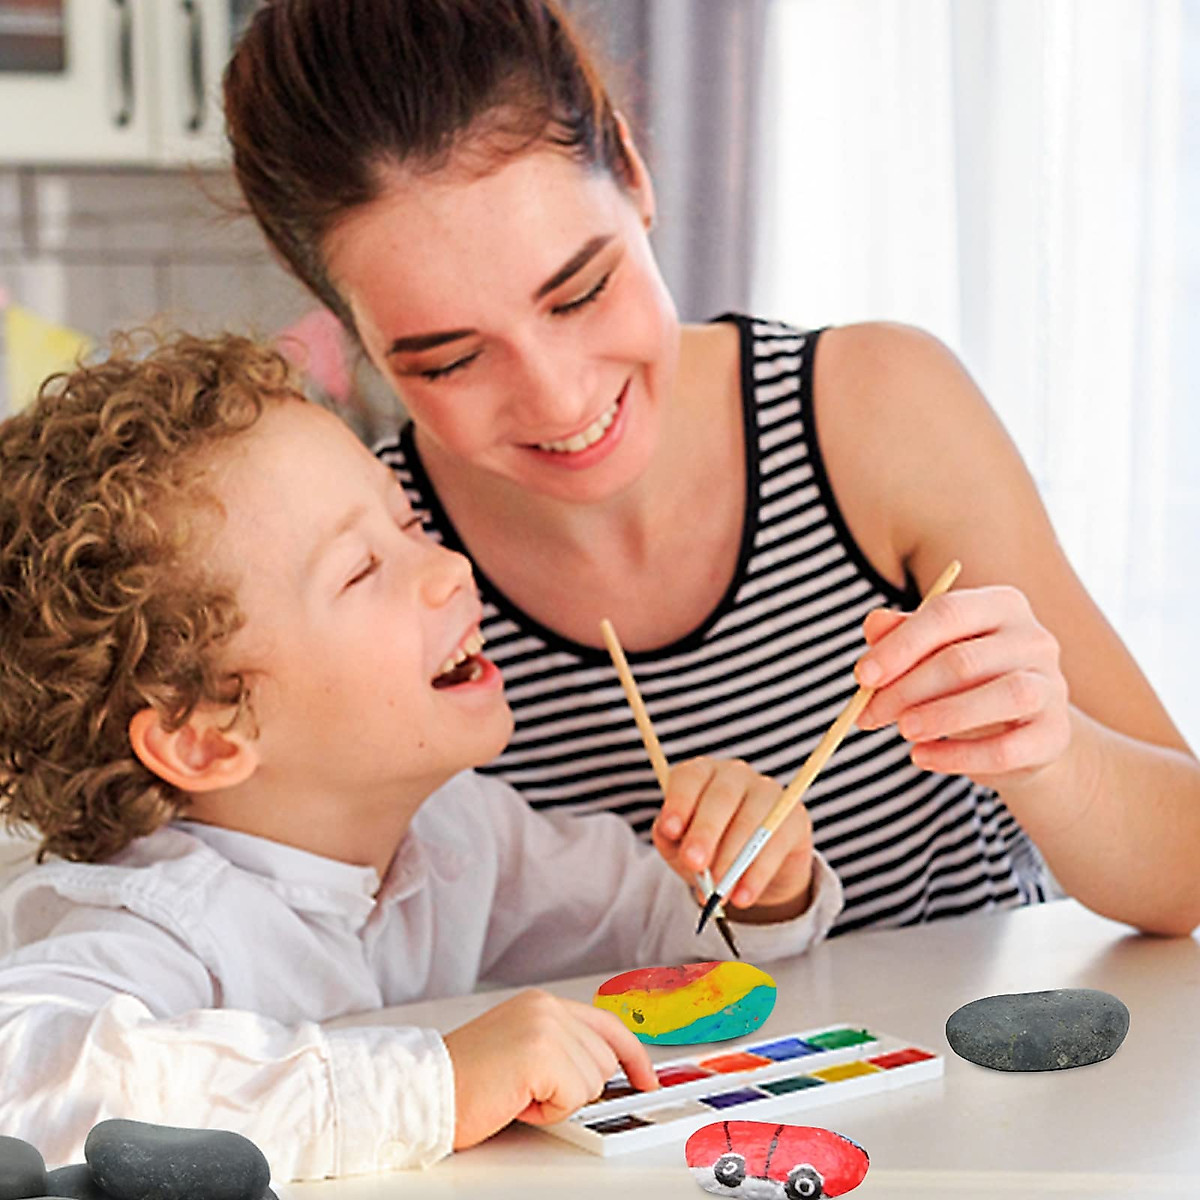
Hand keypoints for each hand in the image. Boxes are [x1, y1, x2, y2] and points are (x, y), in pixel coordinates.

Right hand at [443, 989, 657, 1148]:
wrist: (424, 1091)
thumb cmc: (463, 1081)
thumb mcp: (518, 1048)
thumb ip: (559, 1046)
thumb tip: (601, 1067)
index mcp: (540, 1003)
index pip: (606, 1024)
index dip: (633, 1055)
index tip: (646, 1079)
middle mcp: (545, 1008)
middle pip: (604, 1059)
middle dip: (574, 1088)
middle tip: (529, 1090)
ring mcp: (545, 1028)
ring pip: (592, 1081)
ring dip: (558, 1101)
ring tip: (517, 1093)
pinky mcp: (542, 1054)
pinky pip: (574, 1097)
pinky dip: (547, 1111)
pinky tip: (516, 1100)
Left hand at [652, 757, 814, 919]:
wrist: (752, 871)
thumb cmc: (707, 849)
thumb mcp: (680, 846)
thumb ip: (670, 838)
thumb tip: (669, 835)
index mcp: (701, 773)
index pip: (689, 778)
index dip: (679, 802)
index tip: (669, 830)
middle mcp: (735, 774)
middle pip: (721, 798)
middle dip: (705, 833)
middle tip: (694, 864)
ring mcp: (768, 791)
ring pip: (750, 822)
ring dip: (731, 861)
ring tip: (718, 894)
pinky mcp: (794, 817)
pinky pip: (775, 844)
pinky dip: (757, 875)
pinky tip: (743, 897)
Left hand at [855, 584, 1070, 786]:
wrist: (1022, 733)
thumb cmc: (967, 681)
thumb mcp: (933, 651)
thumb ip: (902, 634)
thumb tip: (873, 625)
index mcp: (1000, 605)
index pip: (947, 612)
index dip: (900, 645)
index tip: (863, 676)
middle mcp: (1033, 639)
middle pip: (964, 660)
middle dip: (906, 689)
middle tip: (868, 714)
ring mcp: (1051, 687)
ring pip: (999, 697)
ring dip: (939, 717)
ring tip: (902, 731)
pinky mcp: (1055, 734)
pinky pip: (1006, 748)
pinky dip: (958, 756)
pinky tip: (922, 757)